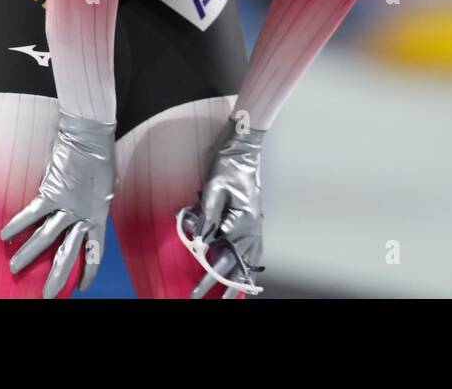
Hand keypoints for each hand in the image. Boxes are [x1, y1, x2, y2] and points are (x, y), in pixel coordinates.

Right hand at [0, 110, 116, 297]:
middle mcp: (82, 215)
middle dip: (56, 276)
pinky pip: (32, 212)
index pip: (95, 251)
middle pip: (68, 253)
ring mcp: (66, 205)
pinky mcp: (52, 191)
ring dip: (29, 254)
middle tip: (45, 295)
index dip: (88, 271)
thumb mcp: (105, 187)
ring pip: (45, 237)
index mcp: (98, 216)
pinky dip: (18, 224)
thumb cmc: (101, 158)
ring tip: (14, 268)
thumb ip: (96, 202)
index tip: (81, 287)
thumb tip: (91, 207)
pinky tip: (4, 236)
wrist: (92, 136)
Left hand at [178, 119, 265, 297]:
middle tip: (207, 300)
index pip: (223, 256)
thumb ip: (207, 216)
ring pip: (248, 261)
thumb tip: (201, 241)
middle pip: (238, 265)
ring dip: (238, 278)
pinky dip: (247, 264)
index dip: (208, 276)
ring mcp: (254, 225)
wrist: (243, 150)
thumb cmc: (228, 166)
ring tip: (230, 296)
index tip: (197, 292)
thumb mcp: (213, 189)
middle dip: (224, 287)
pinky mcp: (252, 220)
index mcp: (243, 222)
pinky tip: (244, 272)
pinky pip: (252, 249)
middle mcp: (251, 227)